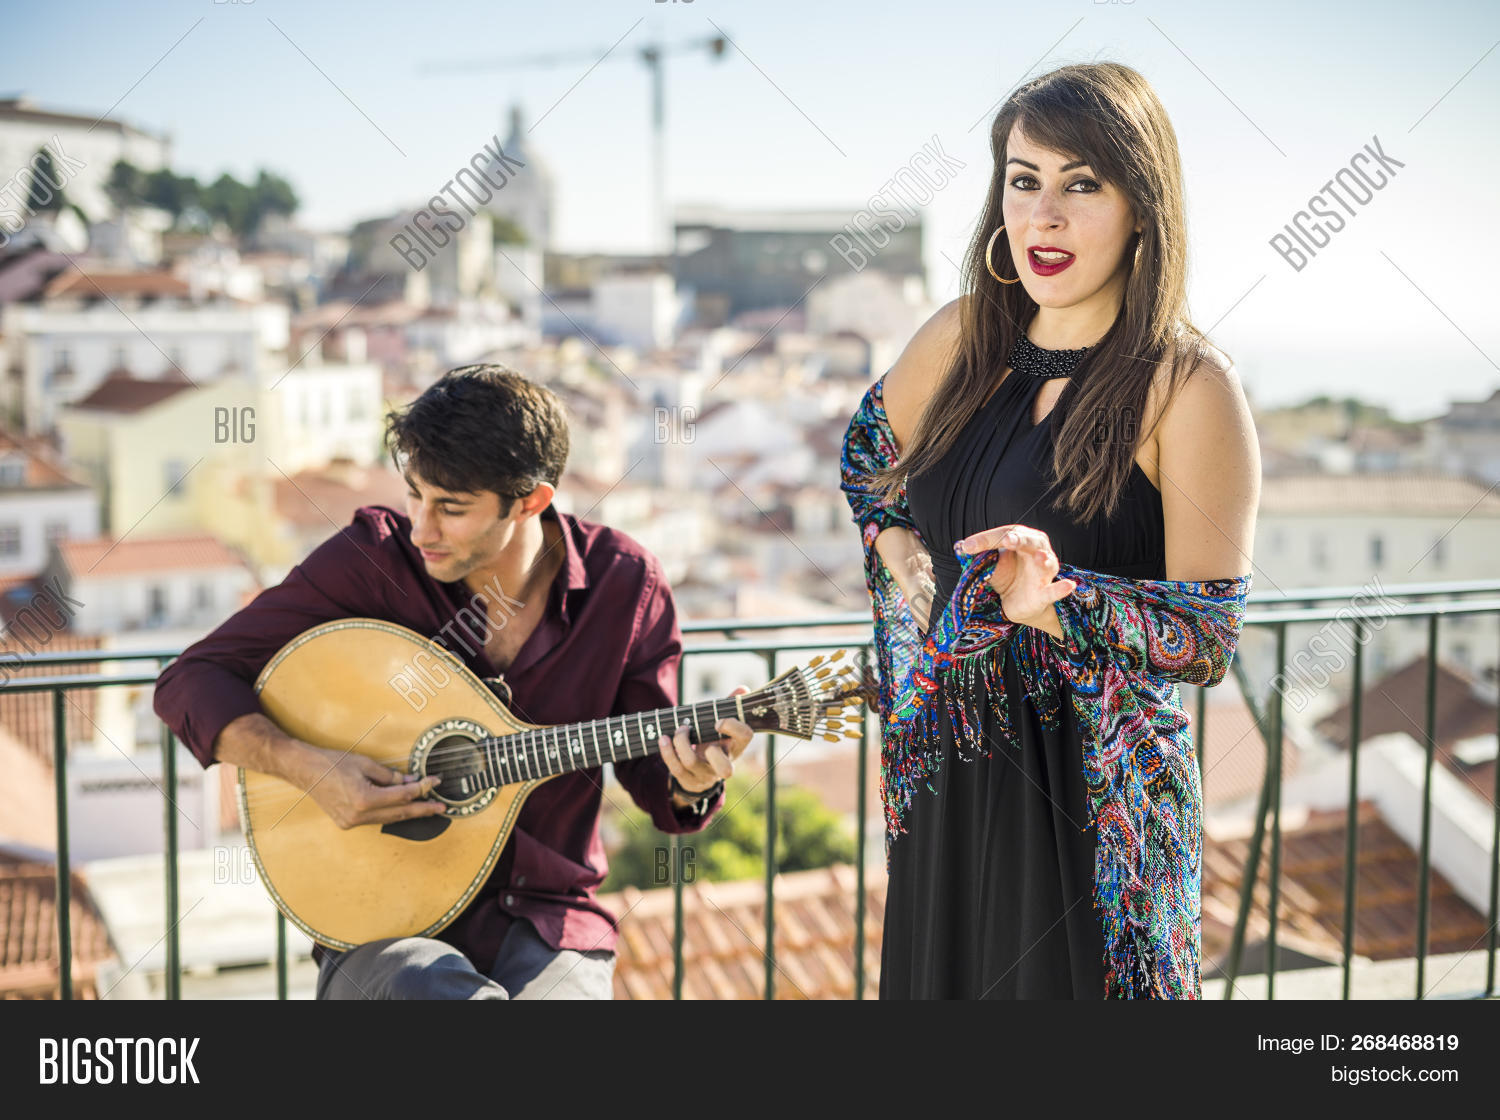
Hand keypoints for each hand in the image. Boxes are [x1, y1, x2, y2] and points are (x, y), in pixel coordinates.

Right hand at [297, 743, 445, 829]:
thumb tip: (410, 782)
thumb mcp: (366, 763)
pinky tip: (401, 808)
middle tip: (441, 807)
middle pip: (399, 813)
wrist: (305, 771)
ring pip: (388, 819)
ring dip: (407, 812)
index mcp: (364, 799)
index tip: (435, 782)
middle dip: (422, 809)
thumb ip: (390, 776)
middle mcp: (358, 815)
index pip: (403, 796)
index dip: (422, 789)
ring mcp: (352, 822)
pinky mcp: (347, 823)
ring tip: (426, 807)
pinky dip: (390, 813)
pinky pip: (375, 819)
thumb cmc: (332, 763)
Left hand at [660, 685, 754, 801]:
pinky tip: (664, 738)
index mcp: (736, 746)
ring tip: (679, 729)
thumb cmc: (715, 742)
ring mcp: (705, 774)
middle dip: (713, 755)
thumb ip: (731, 706)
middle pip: (726, 770)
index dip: (733, 727)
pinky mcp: (688, 779)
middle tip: (706, 741)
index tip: (718, 720)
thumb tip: (742, 688)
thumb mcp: (723, 727)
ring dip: (680, 742)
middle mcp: (723, 763)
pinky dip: (667, 752)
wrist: (703, 775)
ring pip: (691, 762)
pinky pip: (675, 768)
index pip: (745, 737)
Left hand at [957, 524, 1075, 631]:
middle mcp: (1038, 552)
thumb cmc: (1007, 575)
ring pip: (1047, 563)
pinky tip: (1069, 585)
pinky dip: (1061, 589)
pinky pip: (1054, 591)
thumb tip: (961, 547)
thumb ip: (979, 556)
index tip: (967, 547)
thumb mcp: (991, 565)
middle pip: (1030, 542)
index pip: (1005, 535)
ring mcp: (1044, 573)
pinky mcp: (1045, 593)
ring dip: (1043, 560)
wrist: (1017, 603)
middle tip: (1008, 540)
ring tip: (1040, 557)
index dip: (987, 540)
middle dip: (1020, 540)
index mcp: (1023, 540)